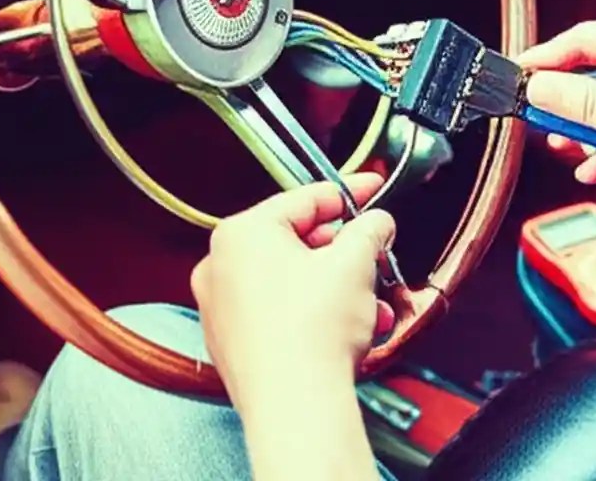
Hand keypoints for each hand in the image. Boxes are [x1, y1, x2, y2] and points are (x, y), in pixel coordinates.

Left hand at [191, 174, 395, 407]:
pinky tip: (348, 327)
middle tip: (374, 254)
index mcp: (242, 233)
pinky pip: (279, 314)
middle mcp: (219, 266)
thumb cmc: (312, 332)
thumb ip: (369, 229)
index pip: (305, 199)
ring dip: (336, 287)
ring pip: (291, 282)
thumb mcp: (356, 262)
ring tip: (370, 302)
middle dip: (344, 252)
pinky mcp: (232, 344)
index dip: (349, 193)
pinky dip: (313, 314)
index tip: (372, 190)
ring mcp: (221, 308)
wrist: (295, 405)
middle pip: (296, 242)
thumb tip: (375, 222)